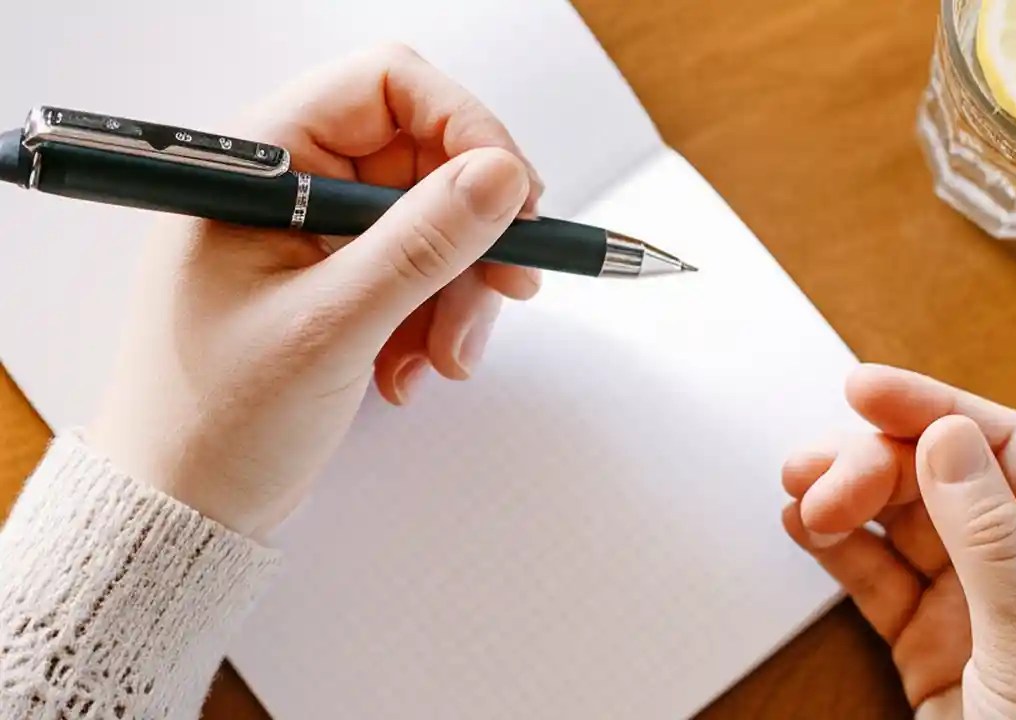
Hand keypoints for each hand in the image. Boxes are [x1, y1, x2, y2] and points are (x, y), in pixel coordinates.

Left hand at [87, 44, 543, 538]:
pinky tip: (406, 372)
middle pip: (427, 159)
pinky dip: (434, 320)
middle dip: (473, 234)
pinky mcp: (336, 281)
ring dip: (459, 291)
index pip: (388, 86)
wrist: (184, 504)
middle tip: (508, 291)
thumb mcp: (330, 328)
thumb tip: (503, 176)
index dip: (466, 127)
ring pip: (435, 222)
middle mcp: (291, 183)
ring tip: (441, 362)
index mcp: (263, 164)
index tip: (515, 196)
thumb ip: (421, 245)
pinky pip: (419, 272)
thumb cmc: (214, 420)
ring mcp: (314, 234)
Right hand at [782, 365, 1015, 718]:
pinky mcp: (930, 643)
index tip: (865, 389)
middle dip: (874, 464)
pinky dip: (838, 549)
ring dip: (846, 497)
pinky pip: (876, 577)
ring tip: (796, 489)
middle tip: (819, 477)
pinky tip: (805, 527)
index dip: (933, 406)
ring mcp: (974, 605)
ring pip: (899, 523)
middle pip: (940, 477)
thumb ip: (992, 537)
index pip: (1004, 447)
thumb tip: (949, 436)